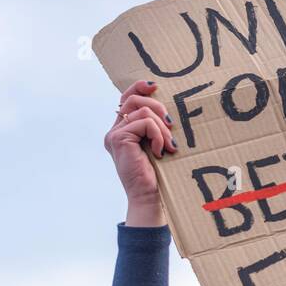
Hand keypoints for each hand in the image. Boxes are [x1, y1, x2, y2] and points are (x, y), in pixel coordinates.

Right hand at [104, 79, 174, 224]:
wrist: (148, 198)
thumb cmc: (156, 176)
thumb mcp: (156, 145)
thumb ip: (153, 128)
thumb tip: (164, 110)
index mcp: (122, 131)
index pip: (126, 99)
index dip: (139, 88)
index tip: (155, 87)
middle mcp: (115, 131)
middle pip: (134, 100)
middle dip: (157, 108)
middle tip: (171, 126)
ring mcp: (115, 135)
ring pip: (142, 112)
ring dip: (161, 128)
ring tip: (168, 146)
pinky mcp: (119, 139)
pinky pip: (145, 123)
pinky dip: (158, 135)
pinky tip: (160, 151)